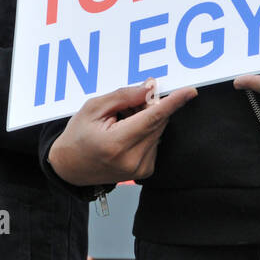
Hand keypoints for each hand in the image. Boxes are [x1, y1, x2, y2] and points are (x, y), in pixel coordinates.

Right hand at [47, 80, 197, 186]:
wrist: (70, 168)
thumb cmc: (77, 137)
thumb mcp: (93, 108)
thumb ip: (124, 96)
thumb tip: (149, 88)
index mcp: (116, 144)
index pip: (152, 119)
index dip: (172, 103)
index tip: (189, 92)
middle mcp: (132, 160)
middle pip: (157, 122)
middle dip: (148, 106)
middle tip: (128, 104)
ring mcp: (140, 169)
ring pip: (158, 130)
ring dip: (146, 119)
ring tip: (121, 122)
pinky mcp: (145, 171)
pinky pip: (155, 140)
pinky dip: (145, 131)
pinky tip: (126, 133)